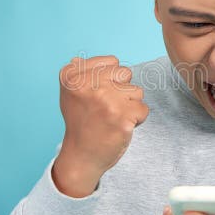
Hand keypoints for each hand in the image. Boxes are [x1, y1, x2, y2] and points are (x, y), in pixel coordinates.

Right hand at [53, 55, 148, 196]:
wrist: (82, 155)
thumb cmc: (81, 123)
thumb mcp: (70, 95)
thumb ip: (78, 74)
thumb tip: (77, 58)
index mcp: (73, 75)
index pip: (112, 62)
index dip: (110, 80)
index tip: (95, 97)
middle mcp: (87, 85)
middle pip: (126, 74)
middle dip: (121, 91)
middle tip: (106, 109)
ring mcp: (105, 100)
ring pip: (137, 91)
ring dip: (130, 106)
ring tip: (112, 118)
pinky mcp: (121, 117)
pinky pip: (143, 109)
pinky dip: (137, 120)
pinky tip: (120, 127)